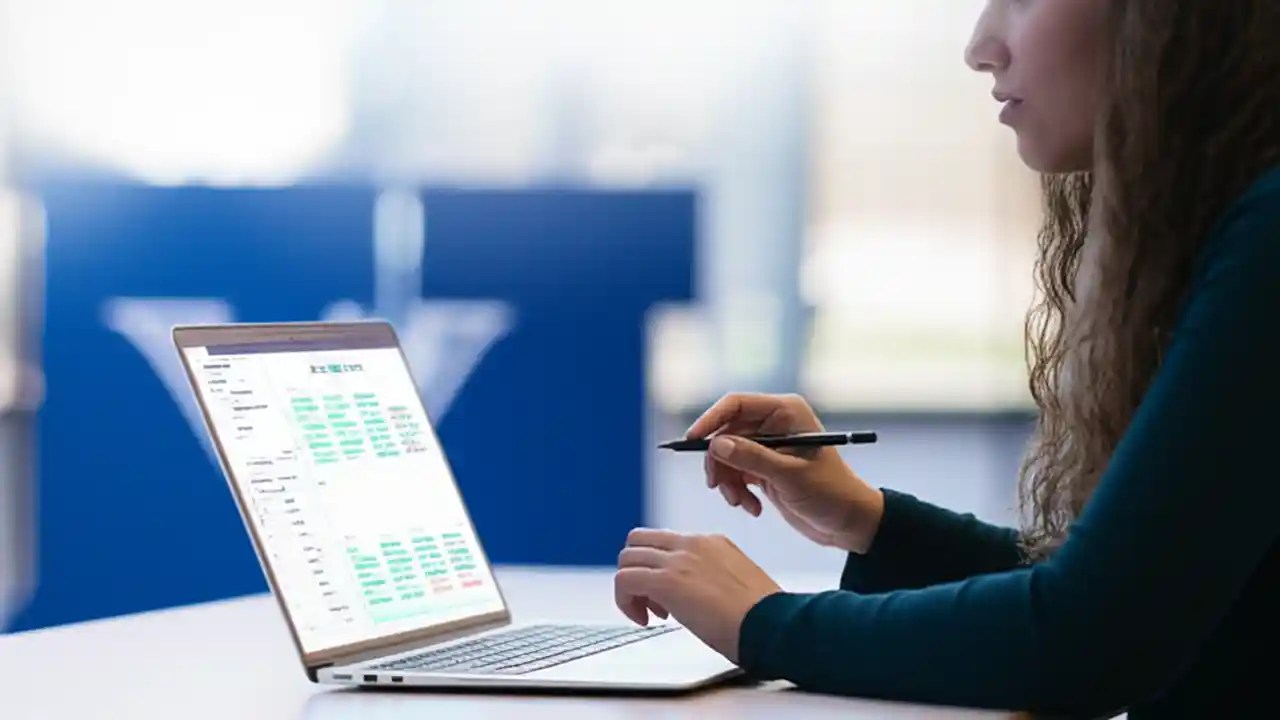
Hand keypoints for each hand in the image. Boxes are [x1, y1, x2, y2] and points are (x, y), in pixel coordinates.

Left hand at [615, 528, 780, 663]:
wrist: (771, 624)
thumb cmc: (762, 615)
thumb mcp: (736, 581)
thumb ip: (711, 577)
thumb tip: (696, 594)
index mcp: (711, 542)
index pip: (666, 541)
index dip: (658, 567)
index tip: (668, 595)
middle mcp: (692, 544)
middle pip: (639, 541)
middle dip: (637, 570)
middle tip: (652, 600)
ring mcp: (677, 560)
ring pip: (627, 558)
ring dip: (631, 587)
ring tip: (650, 612)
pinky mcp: (666, 582)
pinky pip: (624, 581)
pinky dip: (625, 602)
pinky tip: (644, 620)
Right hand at [688, 393, 884, 553]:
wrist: (849, 522)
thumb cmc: (830, 493)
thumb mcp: (790, 476)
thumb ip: (752, 458)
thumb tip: (715, 445)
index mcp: (785, 412)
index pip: (735, 404)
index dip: (710, 420)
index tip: (691, 442)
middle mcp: (774, 424)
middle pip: (725, 433)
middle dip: (720, 462)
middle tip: (718, 487)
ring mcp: (768, 447)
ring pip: (727, 456)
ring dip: (728, 481)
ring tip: (741, 503)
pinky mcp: (764, 468)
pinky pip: (736, 473)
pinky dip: (738, 491)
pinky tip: (753, 508)